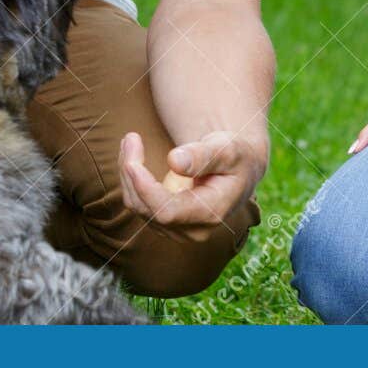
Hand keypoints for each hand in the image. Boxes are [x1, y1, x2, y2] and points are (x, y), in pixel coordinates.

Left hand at [117, 129, 262, 245]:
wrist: (240, 172)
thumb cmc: (235, 157)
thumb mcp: (227, 149)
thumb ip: (203, 156)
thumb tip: (174, 161)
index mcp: (211, 213)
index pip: (167, 211)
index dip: (145, 189)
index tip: (132, 162)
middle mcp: (192, 229)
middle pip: (147, 208)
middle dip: (132, 173)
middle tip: (130, 137)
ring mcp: (177, 230)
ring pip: (138, 206)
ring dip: (128, 173)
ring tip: (131, 140)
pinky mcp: (165, 222)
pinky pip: (138, 203)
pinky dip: (132, 179)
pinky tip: (133, 156)